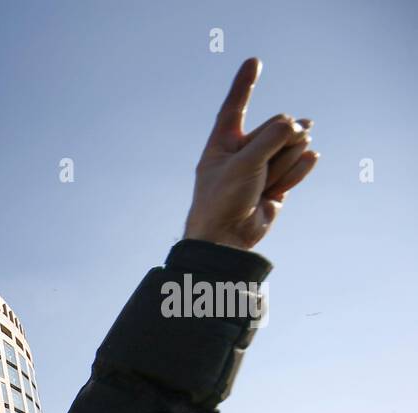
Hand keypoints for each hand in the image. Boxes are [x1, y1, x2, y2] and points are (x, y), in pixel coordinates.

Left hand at [184, 58, 317, 249]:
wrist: (228, 239)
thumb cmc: (224, 199)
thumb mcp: (244, 162)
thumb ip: (271, 137)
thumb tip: (298, 126)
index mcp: (223, 142)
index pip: (236, 106)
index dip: (245, 84)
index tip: (254, 61)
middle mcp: (244, 150)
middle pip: (278, 126)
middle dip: (279, 144)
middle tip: (260, 170)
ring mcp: (264, 165)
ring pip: (292, 145)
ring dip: (284, 165)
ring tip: (264, 186)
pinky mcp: (279, 181)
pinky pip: (300, 164)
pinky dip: (296, 173)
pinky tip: (281, 188)